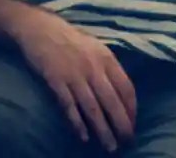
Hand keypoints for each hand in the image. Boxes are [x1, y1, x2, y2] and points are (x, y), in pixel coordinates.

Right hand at [10, 10, 136, 151]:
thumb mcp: (97, 48)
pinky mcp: (56, 81)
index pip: (126, 88)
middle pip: (112, 102)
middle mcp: (94, 68)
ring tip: (110, 146)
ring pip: (93, 108)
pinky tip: (84, 136)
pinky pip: (69, 106)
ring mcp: (75, 75)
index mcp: (108, 59)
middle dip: (122, 124)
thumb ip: (109, 68)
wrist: (41, 29)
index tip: (134, 124)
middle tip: (128, 141)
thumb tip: (122, 90)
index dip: (131, 108)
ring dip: (102, 129)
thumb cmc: (72, 40)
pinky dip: (77, 123)